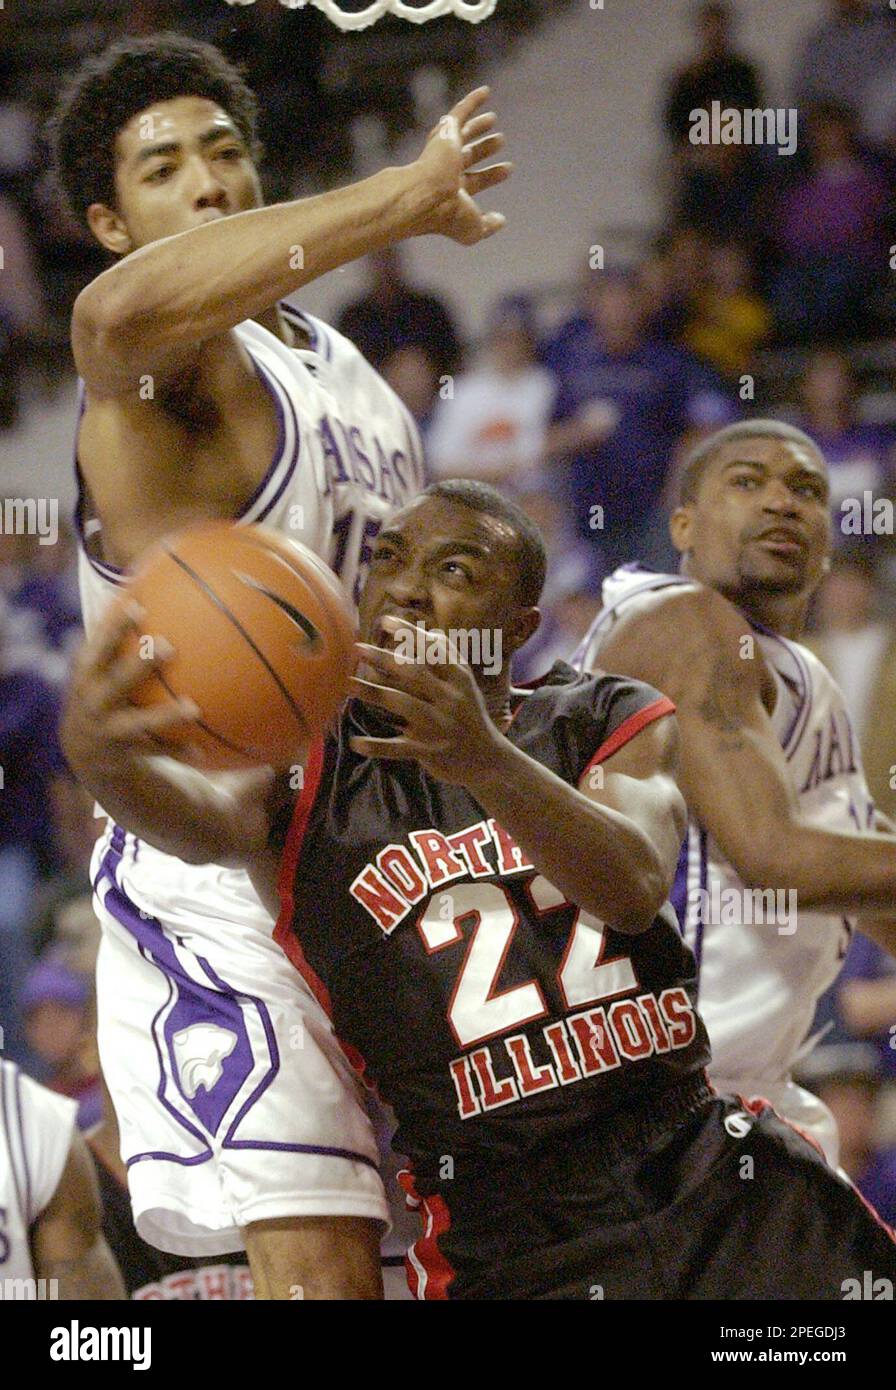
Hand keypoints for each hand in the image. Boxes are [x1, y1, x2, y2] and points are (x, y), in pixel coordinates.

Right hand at [61, 600, 200, 778]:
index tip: (140, 606)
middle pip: (116, 680)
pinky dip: (178, 753)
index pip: (100, 644)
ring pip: (139, 723)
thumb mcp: (100, 665)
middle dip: (139, 664)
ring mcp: (107, 730)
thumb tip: (146, 584)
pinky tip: (203, 751)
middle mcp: (93, 700)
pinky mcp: (123, 755)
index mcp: (88, 673)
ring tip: (194, 708)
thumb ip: (118, 634)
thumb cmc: (102, 690)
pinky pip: (156, 754)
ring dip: (165, 715)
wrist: (82, 752)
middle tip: (169, 646)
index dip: (116, 626)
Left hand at [347, 616, 502, 783]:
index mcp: (459, 680)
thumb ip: (450, 659)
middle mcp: (450, 699)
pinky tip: (355, 742)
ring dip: (375, 693)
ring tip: (349, 684)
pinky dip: (377, 746)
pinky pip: (398, 748)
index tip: (385, 621)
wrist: (487, 759)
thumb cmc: (470, 714)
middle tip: (358, 648)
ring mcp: (439, 726)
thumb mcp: (467, 685)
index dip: (410, 634)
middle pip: (415, 673)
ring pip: (403, 704)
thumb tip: (429, 630)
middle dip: (385, 659)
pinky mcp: (429, 751)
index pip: (434, 651)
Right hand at [410, 86, 510, 244]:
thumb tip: (501, 221)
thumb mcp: (472, 229)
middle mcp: (444, 170)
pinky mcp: (444, 133)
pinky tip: (486, 91)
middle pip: (468, 155)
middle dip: (484, 149)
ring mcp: (443, 151)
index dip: (492, 175)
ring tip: (493, 119)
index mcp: (450, 192)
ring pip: (462, 133)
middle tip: (500, 141)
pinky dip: (472, 101)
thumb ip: (487, 226)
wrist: (425, 196)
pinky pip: (460, 112)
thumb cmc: (446, 216)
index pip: (475, 181)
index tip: (508, 169)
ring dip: (478, 126)